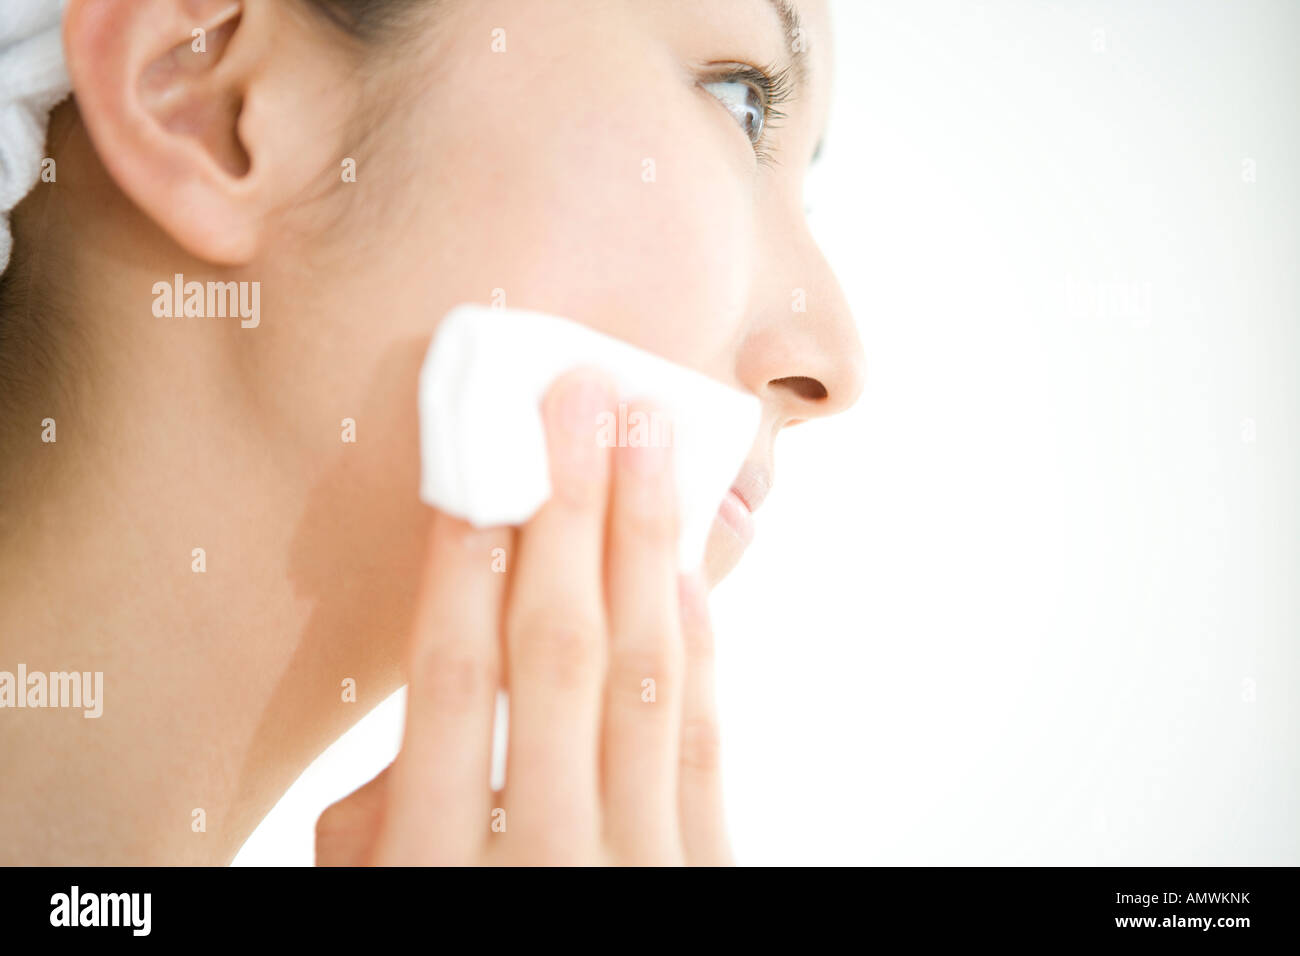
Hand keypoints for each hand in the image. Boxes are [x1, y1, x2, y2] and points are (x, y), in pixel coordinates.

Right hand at [315, 370, 732, 864]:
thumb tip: (433, 703)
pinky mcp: (706, 874)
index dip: (466, 559)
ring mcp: (641, 865)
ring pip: (643, 678)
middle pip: (558, 652)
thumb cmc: (447, 943)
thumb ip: (385, 820)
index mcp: (439, 869)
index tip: (478, 455)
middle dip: (570, 508)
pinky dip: (695, 648)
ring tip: (650, 438)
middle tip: (584, 395)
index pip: (455, 680)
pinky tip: (686, 566)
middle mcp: (548, 860)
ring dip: (645, 544)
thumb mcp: (382, 901)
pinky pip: (703, 746)